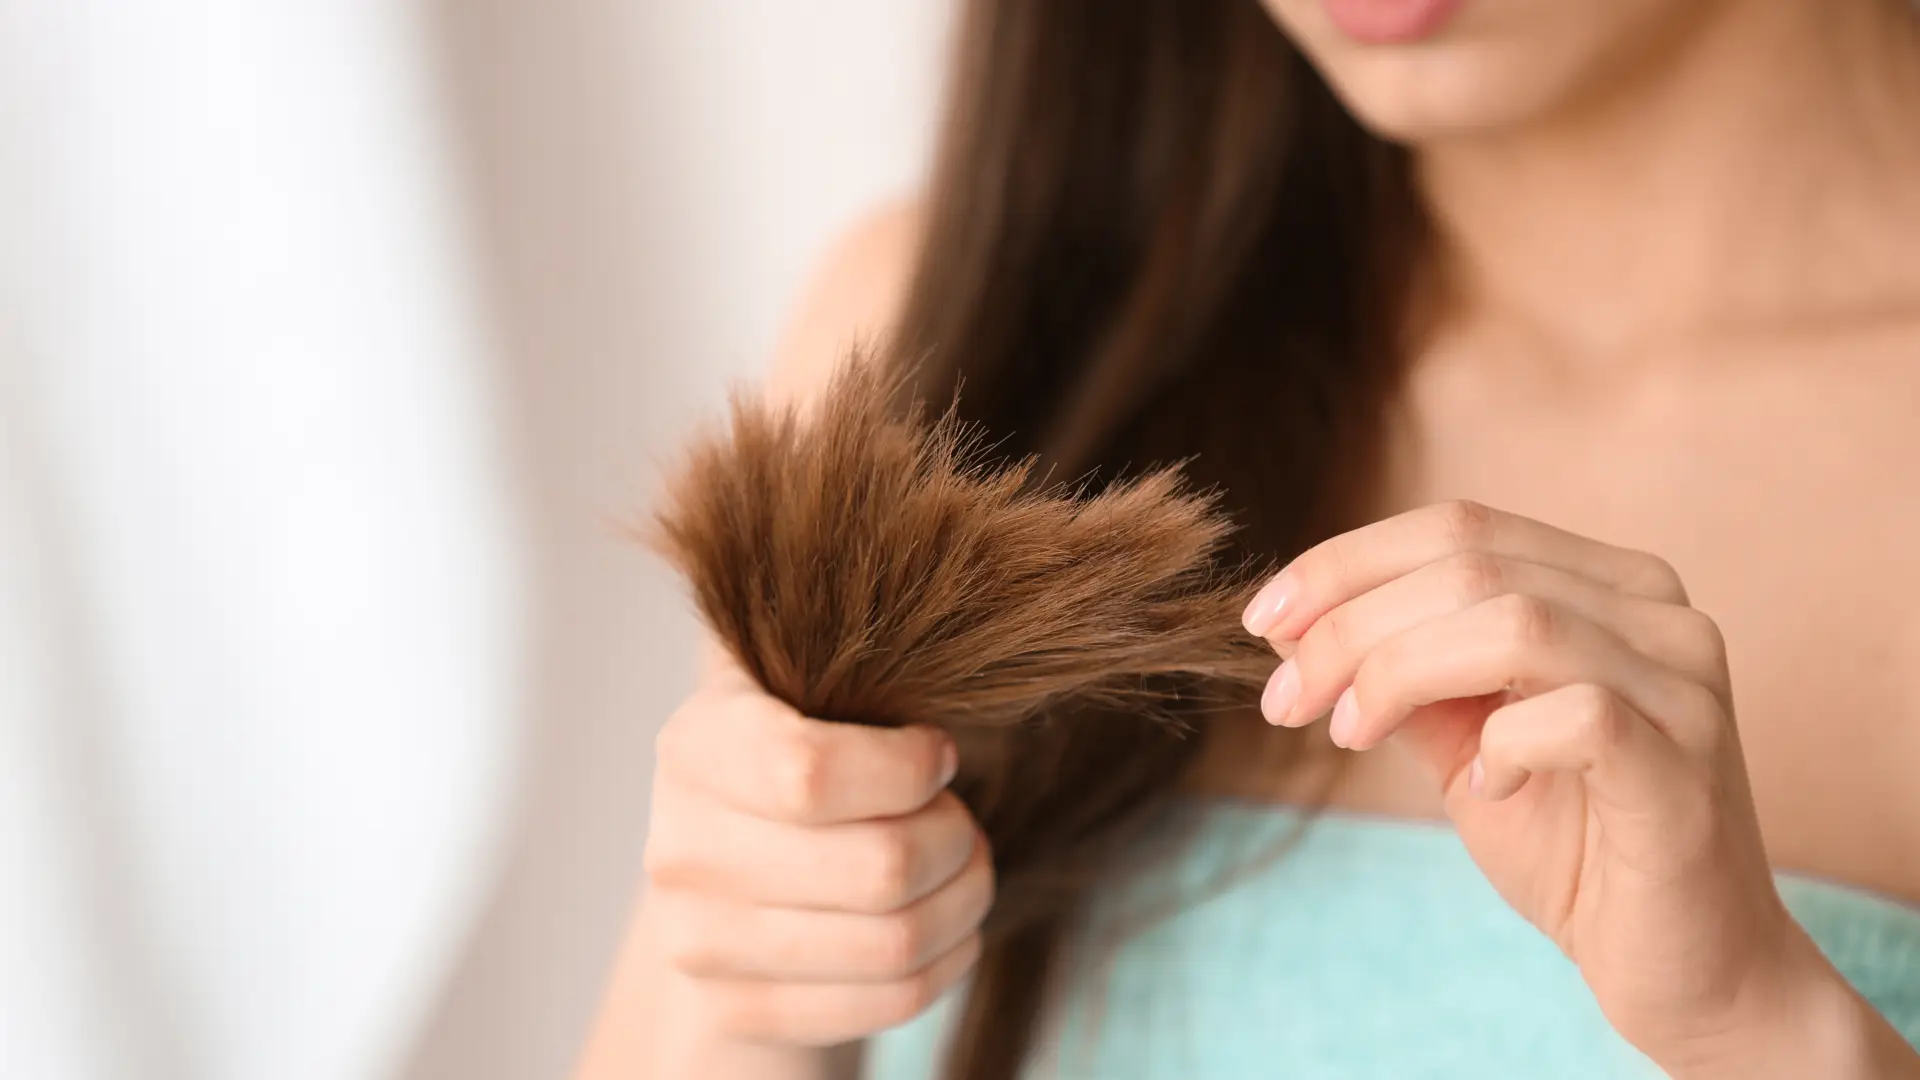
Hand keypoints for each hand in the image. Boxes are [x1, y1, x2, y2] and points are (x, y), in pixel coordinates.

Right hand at [642, 663, 991, 1046]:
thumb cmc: (799, 756)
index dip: (905, 768)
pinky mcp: (740, 1009)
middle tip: (955, 815)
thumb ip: (854, 678)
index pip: (811, 771)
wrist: (729, 871)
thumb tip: (941, 690)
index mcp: (694, 746)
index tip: (936, 756)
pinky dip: (950, 957)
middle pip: (880, 867)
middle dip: (953, 835)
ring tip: (963, 863)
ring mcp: (701, 942)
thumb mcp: (804, 694)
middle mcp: (680, 850)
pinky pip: (892, 999)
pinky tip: (950, 922)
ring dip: (965, 897)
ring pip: (897, 941)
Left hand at [1242, 500, 1833, 1068]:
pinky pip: (1577, 712)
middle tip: (1283, 701)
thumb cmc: (1573, 845)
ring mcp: (1682, 680)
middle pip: (1469, 565)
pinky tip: (1482, 790)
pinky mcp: (1684, 759)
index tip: (1262, 623)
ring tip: (1350, 733)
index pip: (1458, 527)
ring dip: (1398, 672)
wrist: (1685, 966)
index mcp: (1604, 584)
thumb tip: (1291, 626)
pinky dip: (1501, 744)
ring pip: (1512, 621)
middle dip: (1348, 627)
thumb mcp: (1464, 742)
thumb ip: (1401, 674)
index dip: (1345, 565)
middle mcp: (1656, 610)